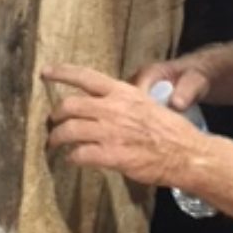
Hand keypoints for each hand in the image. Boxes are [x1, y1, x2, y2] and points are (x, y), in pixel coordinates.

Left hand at [43, 63, 207, 185]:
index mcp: (123, 93)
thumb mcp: (147, 104)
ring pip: (68, 131)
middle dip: (54, 116)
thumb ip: (124, 102)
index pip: (85, 76)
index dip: (61, 73)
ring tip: (55, 145)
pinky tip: (73, 160)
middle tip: (52, 123)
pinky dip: (72, 157)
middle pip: (69, 105)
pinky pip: (80, 154)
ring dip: (56, 139)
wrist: (187, 153)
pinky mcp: (113, 155)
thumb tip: (107, 103)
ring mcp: (112, 133)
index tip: (45, 73)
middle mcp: (114, 109)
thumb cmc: (170, 131)